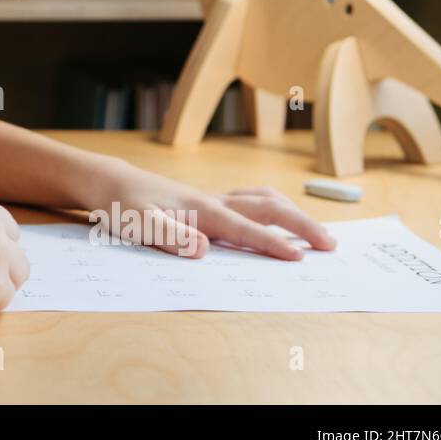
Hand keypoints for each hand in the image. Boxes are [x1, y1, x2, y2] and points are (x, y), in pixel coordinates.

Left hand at [82, 161, 337, 260]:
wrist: (110, 181)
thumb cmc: (122, 205)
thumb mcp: (136, 224)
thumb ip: (169, 236)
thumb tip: (203, 250)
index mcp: (201, 211)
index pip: (245, 230)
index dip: (273, 244)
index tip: (300, 258)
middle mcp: (213, 201)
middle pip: (267, 208)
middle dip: (301, 225)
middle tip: (330, 245)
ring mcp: (212, 198)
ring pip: (262, 199)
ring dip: (291, 213)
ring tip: (314, 232)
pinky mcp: (207, 201)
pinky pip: (249, 201)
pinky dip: (272, 208)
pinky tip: (277, 218)